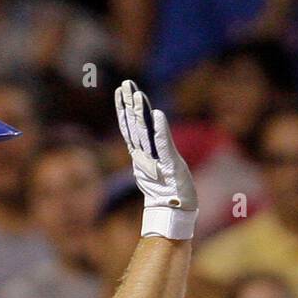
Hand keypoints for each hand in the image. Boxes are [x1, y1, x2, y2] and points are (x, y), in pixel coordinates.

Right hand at [114, 79, 197, 238]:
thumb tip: (147, 144)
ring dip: (141, 113)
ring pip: (145, 133)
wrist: (174, 213)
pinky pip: (163, 145)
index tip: (122, 91)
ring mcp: (156, 161)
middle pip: (135, 126)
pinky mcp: (169, 166)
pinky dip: (160, 130)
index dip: (126, 109)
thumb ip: (152, 155)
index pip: (132, 128)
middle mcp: (146, 156)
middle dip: (130, 104)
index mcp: (142, 156)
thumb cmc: (169, 191)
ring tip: (137, 93)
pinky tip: (157, 114)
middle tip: (126, 84)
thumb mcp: (158, 170)